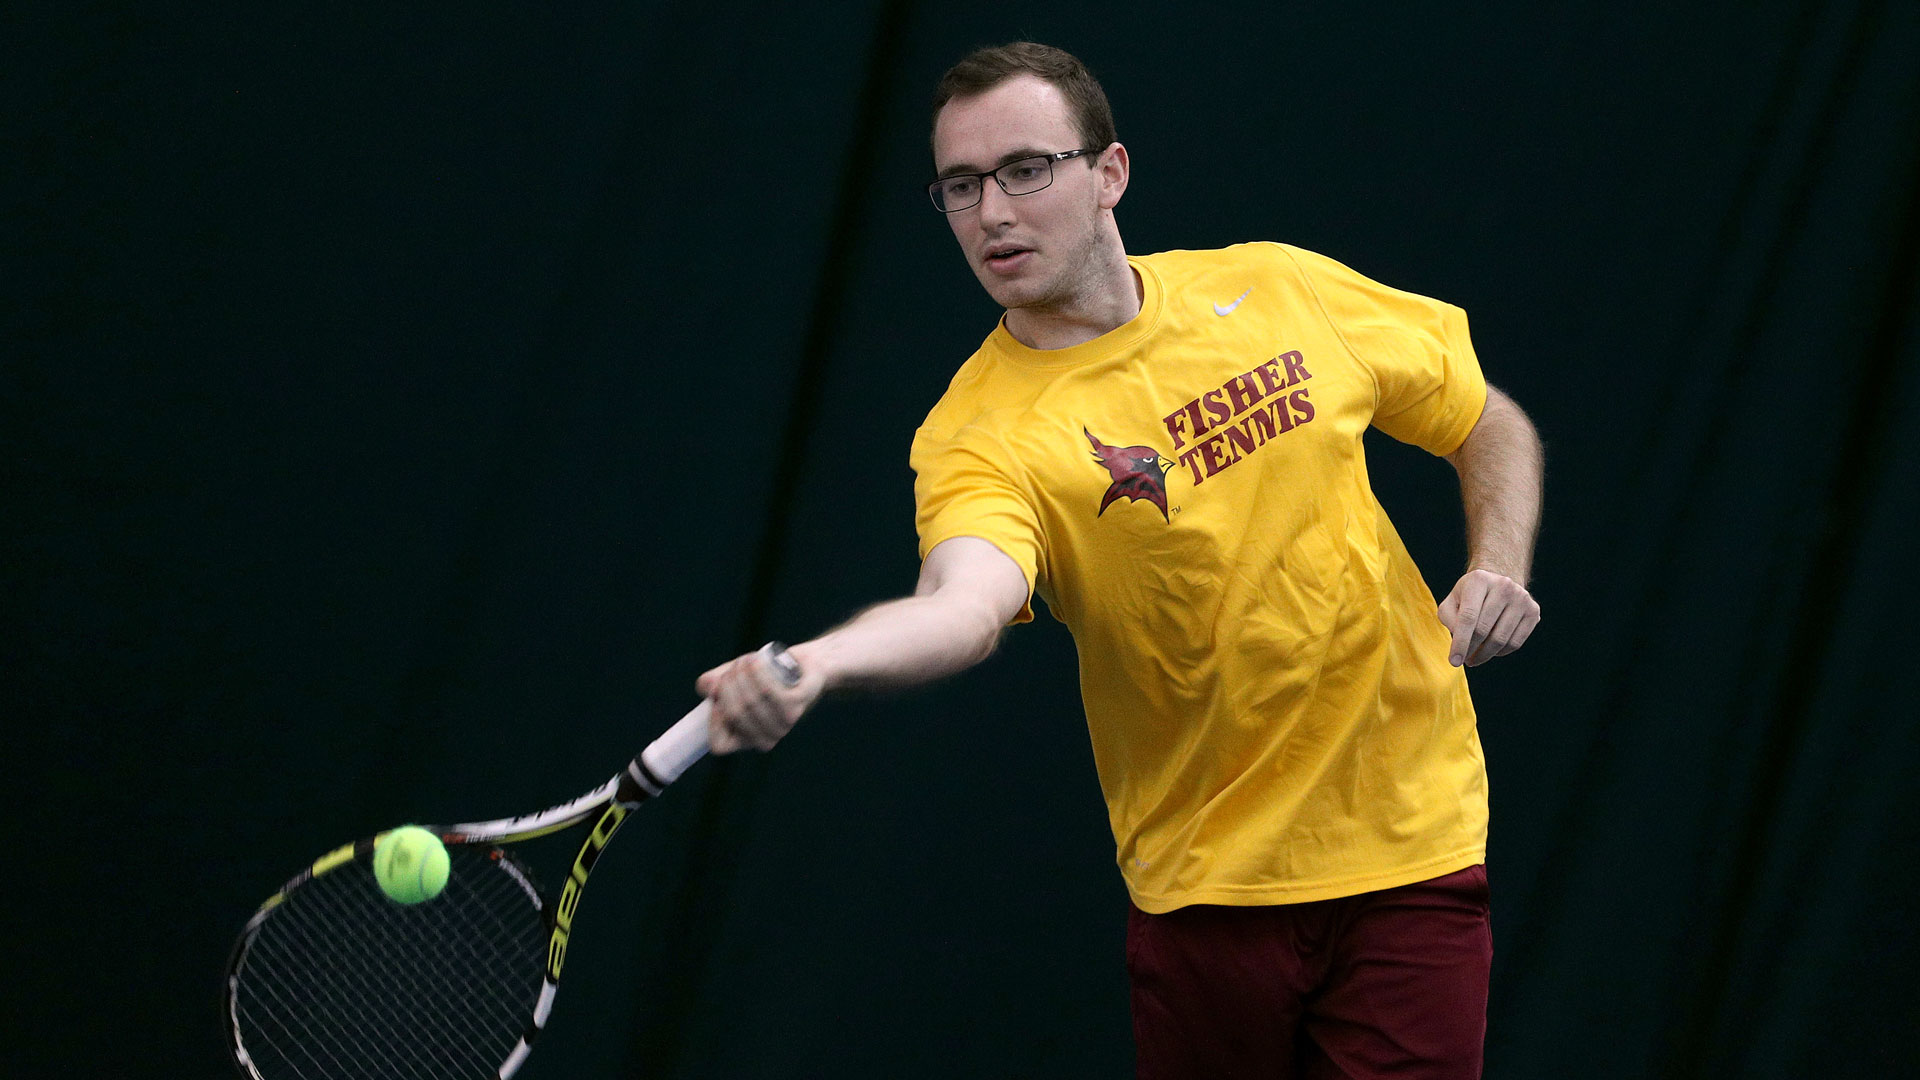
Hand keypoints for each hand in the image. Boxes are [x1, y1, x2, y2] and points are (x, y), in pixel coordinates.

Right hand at [696, 644, 824, 752]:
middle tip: (734, 668)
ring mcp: (784, 723)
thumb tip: (708, 686)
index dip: (713, 720)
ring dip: (741, 674)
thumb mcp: (732, 680)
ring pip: (750, 701)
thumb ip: (713, 684)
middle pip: (734, 714)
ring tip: (745, 660)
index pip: (720, 746)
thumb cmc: (763, 676)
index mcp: (746, 739)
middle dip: (727, 684)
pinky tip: (756, 660)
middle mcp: (766, 738)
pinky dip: (758, 672)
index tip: (715, 696)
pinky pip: (770, 691)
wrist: (803, 664)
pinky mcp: (798, 704)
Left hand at [1436, 569, 1540, 666]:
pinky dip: (1501, 652)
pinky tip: (1491, 650)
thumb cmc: (1470, 597)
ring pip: (1501, 639)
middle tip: (1464, 659)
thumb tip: (1460, 642)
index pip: (1468, 617)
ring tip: (1474, 657)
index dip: (1460, 642)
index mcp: (1479, 580)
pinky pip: (1515, 642)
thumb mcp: (1452, 602)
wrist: (1497, 583)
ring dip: (1485, 654)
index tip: (1454, 661)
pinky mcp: (1533, 611)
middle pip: (1484, 629)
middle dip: (1471, 649)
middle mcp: (1503, 585)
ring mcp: (1521, 598)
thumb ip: (1449, 619)